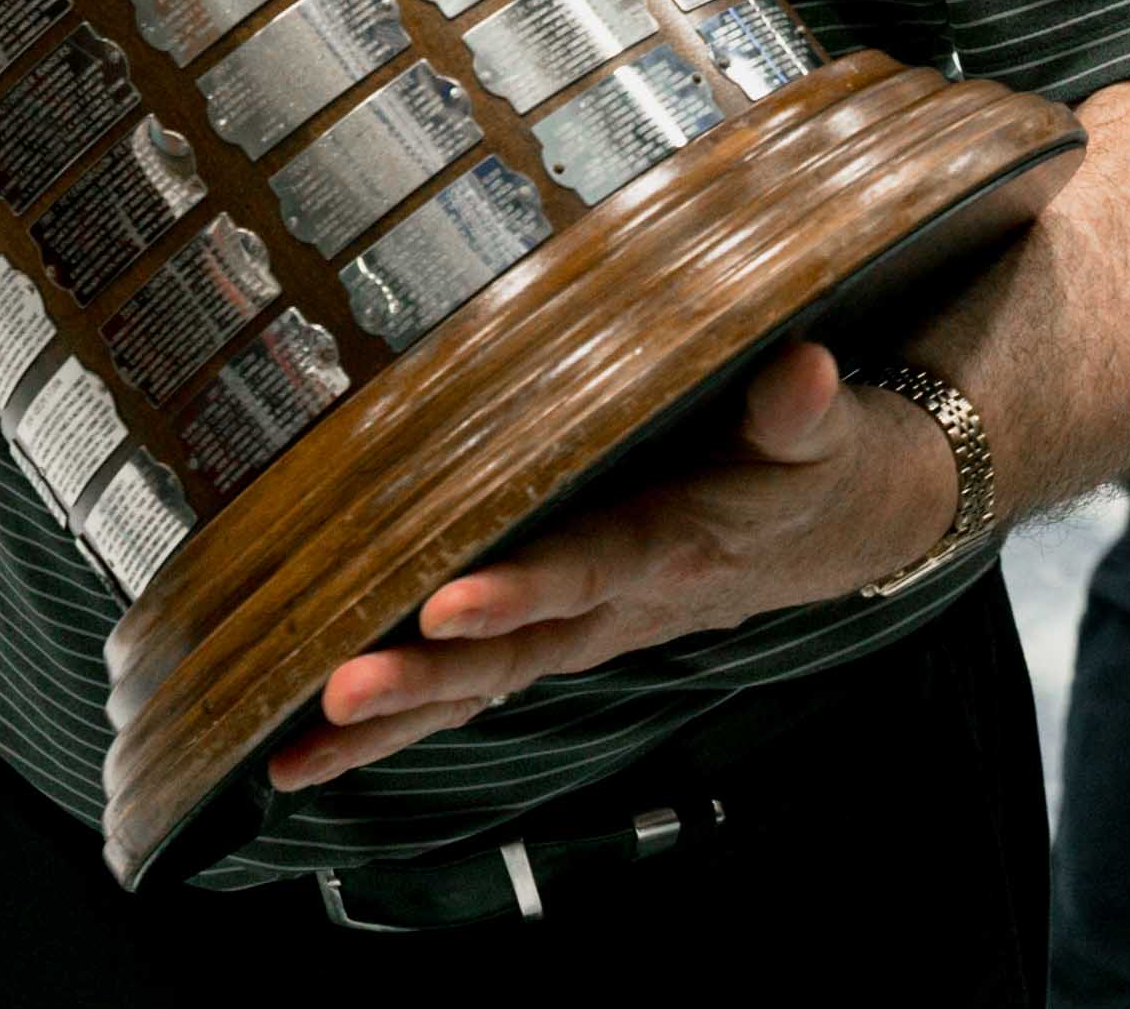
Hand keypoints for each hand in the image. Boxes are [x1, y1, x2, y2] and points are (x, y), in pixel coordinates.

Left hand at [275, 341, 948, 791]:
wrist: (834, 526)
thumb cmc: (811, 462)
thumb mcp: (820, 432)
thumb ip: (798, 410)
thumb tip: (805, 371)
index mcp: (669, 547)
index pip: (585, 571)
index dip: (521, 591)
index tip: (447, 607)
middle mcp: (614, 608)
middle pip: (509, 654)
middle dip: (422, 680)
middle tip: (336, 694)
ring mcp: (581, 634)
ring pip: (477, 692)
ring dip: (390, 724)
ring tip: (295, 758)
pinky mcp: (559, 639)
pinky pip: (472, 694)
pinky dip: (397, 730)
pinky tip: (314, 758)